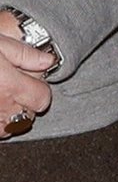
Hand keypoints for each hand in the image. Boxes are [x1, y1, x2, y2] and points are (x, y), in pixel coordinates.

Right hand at [0, 11, 55, 129]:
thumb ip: (24, 54)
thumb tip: (47, 61)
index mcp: (10, 85)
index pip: (42, 98)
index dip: (38, 88)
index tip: (30, 80)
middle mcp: (0, 107)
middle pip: (28, 115)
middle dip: (24, 101)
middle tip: (11, 85)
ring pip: (10, 126)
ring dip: (8, 114)